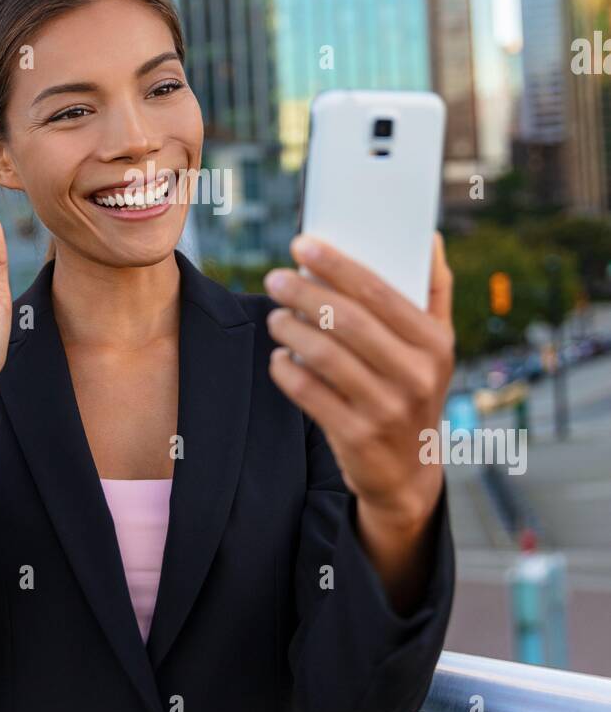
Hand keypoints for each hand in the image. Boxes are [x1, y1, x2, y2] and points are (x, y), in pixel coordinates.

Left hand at [264, 232, 454, 525]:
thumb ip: (434, 291)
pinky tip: (278, 357)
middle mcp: (416, 376)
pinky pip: (309, 393)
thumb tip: (428, 238)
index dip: (337, 265)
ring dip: (291, 329)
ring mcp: (387, 409)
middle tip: (274, 279)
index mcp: (434, 344)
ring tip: (275, 316)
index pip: (380, 292)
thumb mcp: (436, 347)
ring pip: (324, 356)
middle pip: (348, 321)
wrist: (409, 473)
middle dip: (304, 293)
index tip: (303, 245)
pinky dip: (286, 371)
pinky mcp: (357, 437)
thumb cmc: (414, 390)